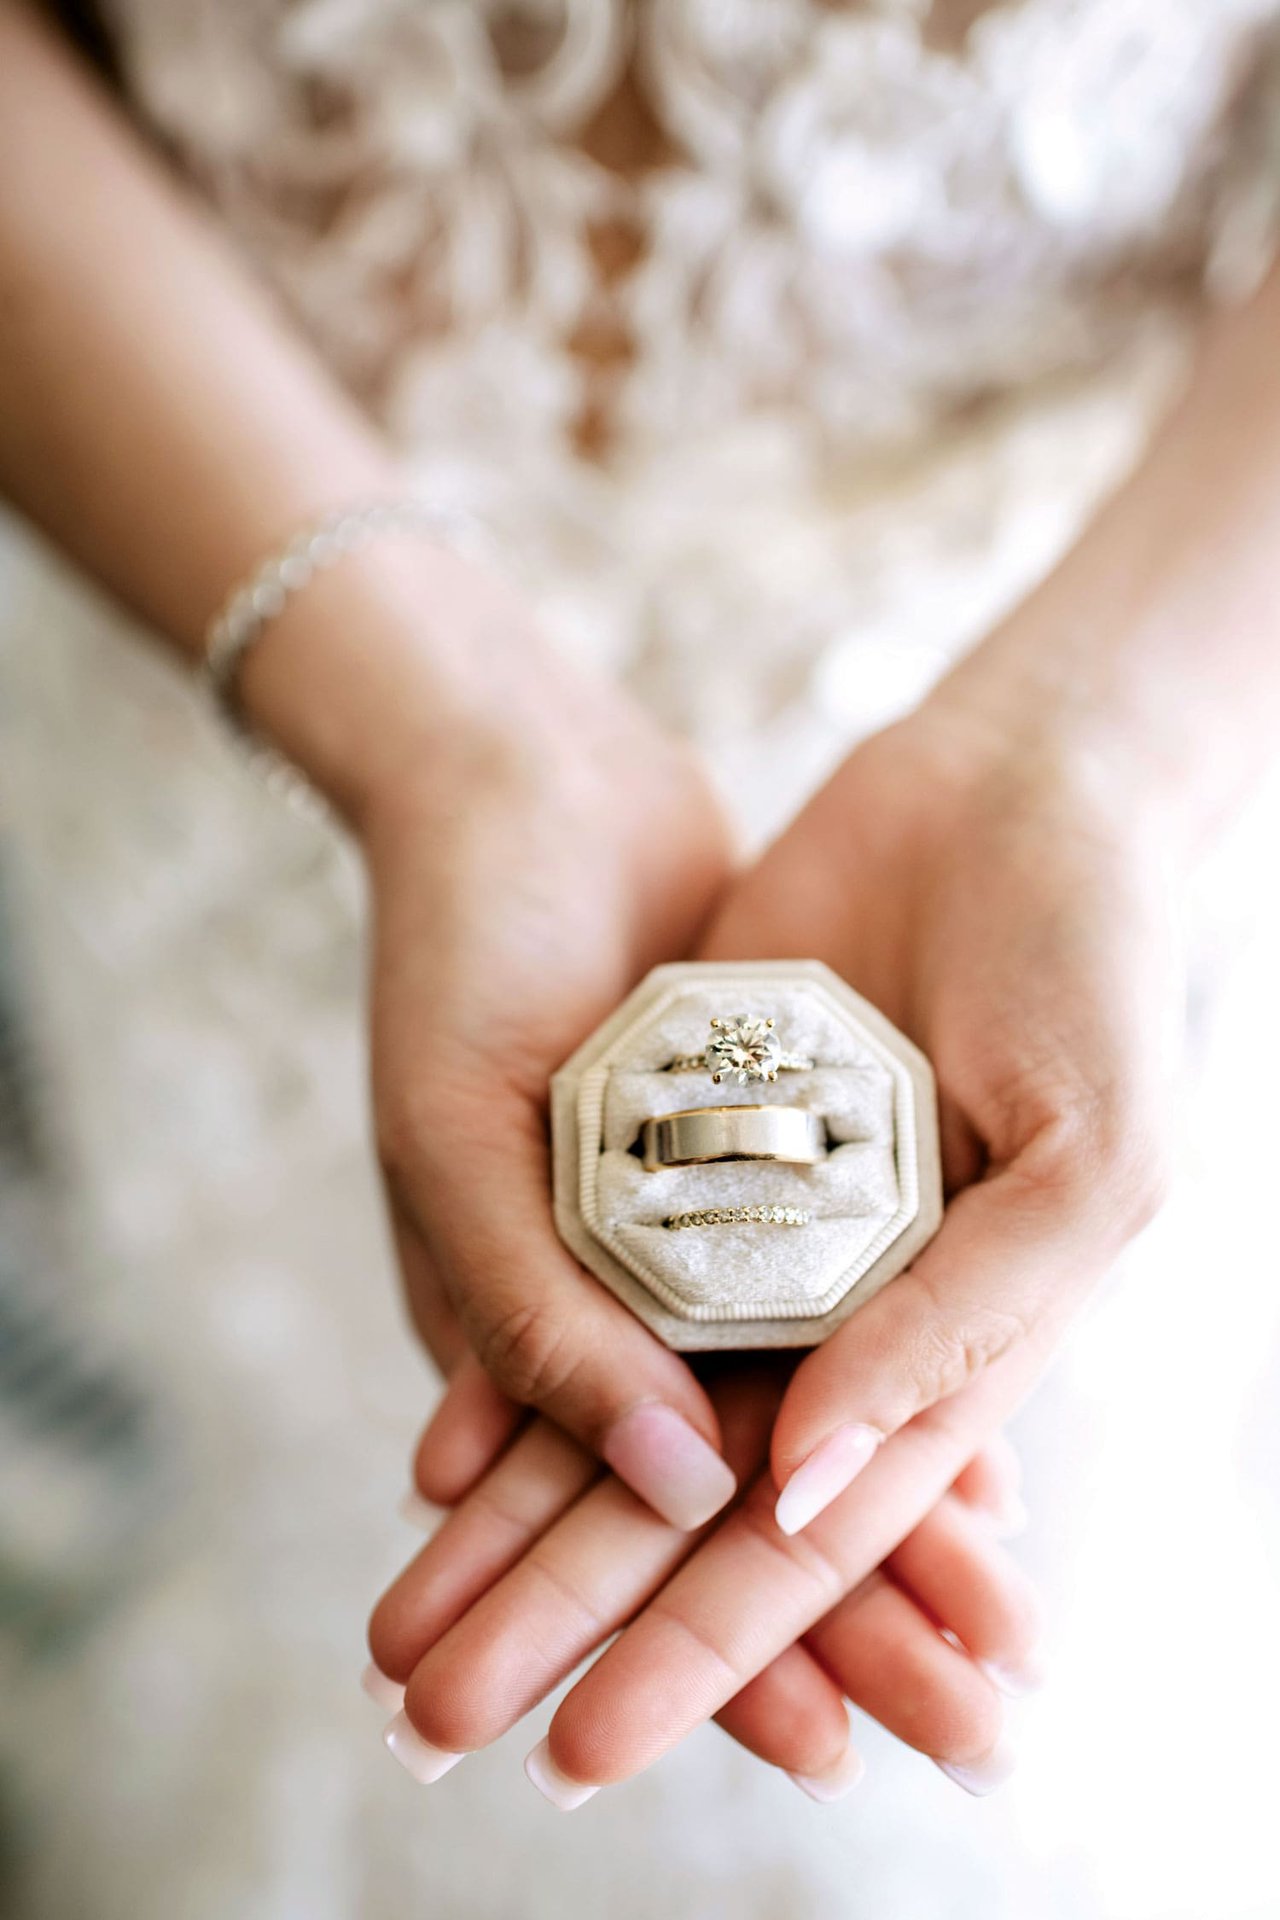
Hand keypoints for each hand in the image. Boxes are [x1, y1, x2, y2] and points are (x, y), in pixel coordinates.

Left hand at [367, 684, 1177, 1799]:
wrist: (1015, 785)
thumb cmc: (1099, 972)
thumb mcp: (1096, 1165)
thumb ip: (964, 1330)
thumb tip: (798, 1487)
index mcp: (945, 1351)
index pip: (815, 1540)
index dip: (717, 1651)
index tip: (595, 1748)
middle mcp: (837, 1315)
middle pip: (690, 1500)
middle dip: (581, 1618)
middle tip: (446, 1721)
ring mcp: (751, 1231)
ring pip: (622, 1408)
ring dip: (528, 1524)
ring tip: (413, 1631)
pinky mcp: (678, 1142)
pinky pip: (585, 1272)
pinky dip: (521, 1366)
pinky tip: (444, 1452)